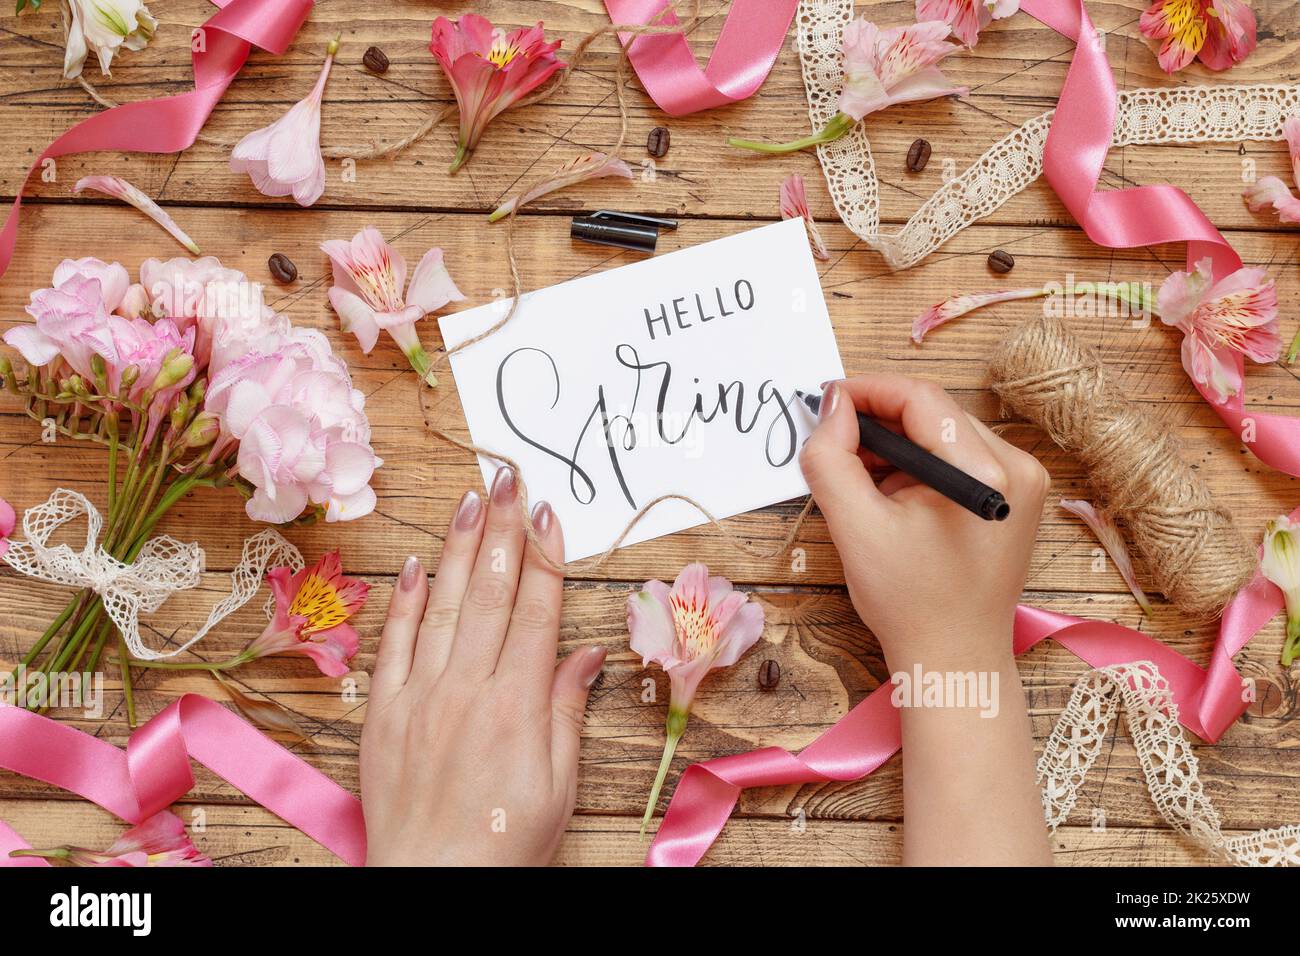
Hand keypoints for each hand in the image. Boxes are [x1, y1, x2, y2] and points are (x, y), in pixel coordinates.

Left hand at [360, 466, 605, 865]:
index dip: (544, 555)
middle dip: (501, 529)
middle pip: (492, 592)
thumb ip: (567, 709)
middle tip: (506, 476)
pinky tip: (417, 564)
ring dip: (459, 547)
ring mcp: (421, 697)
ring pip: (443, 605)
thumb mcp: (558, 783)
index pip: (536, 610)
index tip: (546, 511)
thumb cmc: (507, 843)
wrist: (435, 886)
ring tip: (469, 498)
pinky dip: (405, 602)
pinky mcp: (383, 714)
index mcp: (519, 704)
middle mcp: (469, 688)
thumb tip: (586, 653)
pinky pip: (393, 645)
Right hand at [799, 374, 1049, 668]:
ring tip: (857, 476)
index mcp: (986, 474)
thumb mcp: (855, 528)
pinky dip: (916, 464)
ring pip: (942, 433)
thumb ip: (831, 459)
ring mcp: (1021, 483)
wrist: (955, 660)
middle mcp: (1016, 469)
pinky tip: (888, 493)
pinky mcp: (1013, 498)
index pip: (921, 398)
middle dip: (878, 420)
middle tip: (832, 442)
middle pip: (934, 412)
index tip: (825, 402)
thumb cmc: (909, 604)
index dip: (866, 391)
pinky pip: (956, 457)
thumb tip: (831, 407)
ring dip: (895, 444)